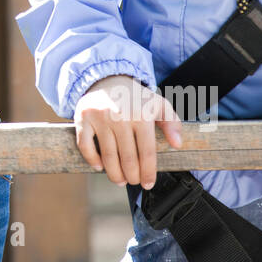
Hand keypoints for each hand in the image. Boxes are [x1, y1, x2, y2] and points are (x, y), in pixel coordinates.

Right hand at [74, 74, 181, 188]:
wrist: (107, 78)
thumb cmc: (136, 97)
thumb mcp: (158, 104)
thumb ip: (172, 123)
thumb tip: (177, 144)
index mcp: (141, 114)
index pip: (146, 152)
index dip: (148, 172)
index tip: (148, 183)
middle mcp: (120, 116)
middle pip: (127, 157)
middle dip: (132, 175)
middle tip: (134, 181)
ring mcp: (100, 117)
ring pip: (108, 155)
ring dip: (114, 174)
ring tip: (120, 180)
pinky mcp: (83, 118)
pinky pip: (86, 145)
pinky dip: (92, 159)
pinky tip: (99, 167)